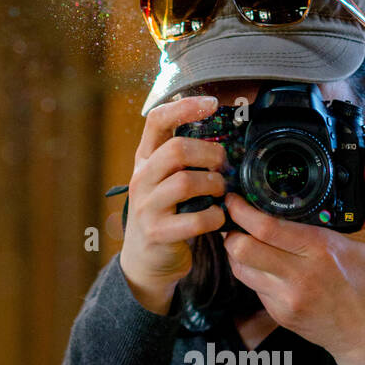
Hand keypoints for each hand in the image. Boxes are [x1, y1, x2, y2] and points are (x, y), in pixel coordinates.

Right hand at [118, 94, 229, 313]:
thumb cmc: (166, 213)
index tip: (211, 103)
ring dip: (215, 185)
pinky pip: (195, 219)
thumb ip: (181, 157)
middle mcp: (141, 179)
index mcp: (144, 160)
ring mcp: (146, 207)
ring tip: (221, 193)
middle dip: (210, 154)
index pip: (156, 120)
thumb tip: (214, 124)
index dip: (184, 107)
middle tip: (224, 165)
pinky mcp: (158, 232)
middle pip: (176, 149)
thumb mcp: (164, 180)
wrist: (146, 261)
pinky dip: (215, 217)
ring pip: (186, 182)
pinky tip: (218, 218)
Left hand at [222, 140, 364, 364]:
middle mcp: (299, 275)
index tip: (234, 197)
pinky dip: (249, 271)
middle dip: (231, 230)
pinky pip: (251, 286)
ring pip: (240, 268)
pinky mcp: (279, 314)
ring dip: (236, 250)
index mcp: (321, 250)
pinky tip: (259, 260)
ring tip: (242, 236)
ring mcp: (286, 298)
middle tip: (233, 217)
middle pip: (242, 248)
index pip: (265, 228)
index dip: (240, 210)